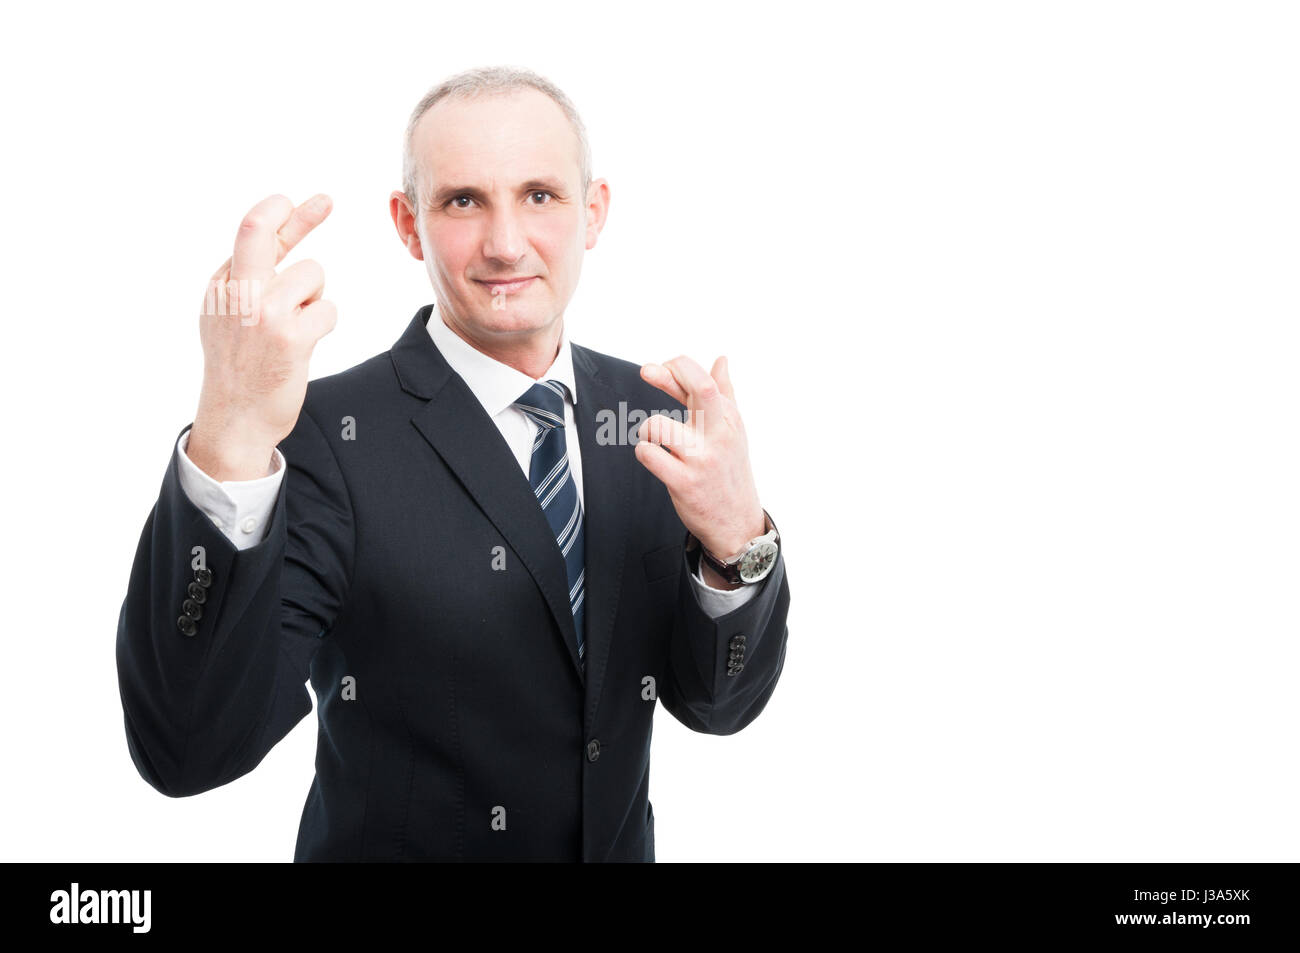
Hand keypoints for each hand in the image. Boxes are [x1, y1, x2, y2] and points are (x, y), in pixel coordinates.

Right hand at [188, 194, 337, 480]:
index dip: (277, 213)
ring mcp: (262, 314)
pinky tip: (306, 342)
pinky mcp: (290, 338)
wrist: (236, 418)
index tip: (294, 201)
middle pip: (259, 231)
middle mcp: (236, 294)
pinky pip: (328, 309)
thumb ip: (248, 279)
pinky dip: (324, 322)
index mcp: (220, 287)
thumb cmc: (238, 366)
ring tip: (296, 325)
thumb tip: (274, 236)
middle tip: (326, 201)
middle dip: (296, 214)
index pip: (249, 234)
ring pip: (313, 274)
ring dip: (315, 296)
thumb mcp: (226, 316)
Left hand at [634, 355, 765, 558]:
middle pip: (701, 389)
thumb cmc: (730, 471)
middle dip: (668, 373)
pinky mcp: (684, 483)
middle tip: (647, 372)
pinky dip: (644, 453)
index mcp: (728, 418)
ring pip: (658, 425)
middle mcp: (718, 435)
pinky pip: (649, 456)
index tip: (657, 368)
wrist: (737, 521)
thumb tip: (722, 360)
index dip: (676, 367)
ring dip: (646, 429)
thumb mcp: (732, 430)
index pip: (703, 380)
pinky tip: (654, 459)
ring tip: (654, 440)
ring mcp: (701, 459)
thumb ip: (724, 393)